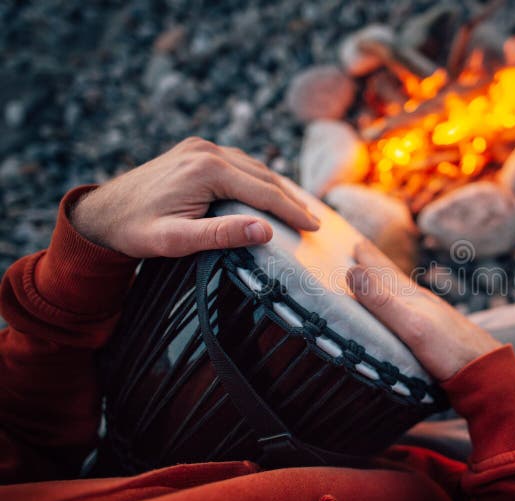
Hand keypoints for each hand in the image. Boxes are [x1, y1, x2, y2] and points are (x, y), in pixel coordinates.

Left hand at [70, 137, 319, 257]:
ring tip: (298, 208)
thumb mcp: (176, 240)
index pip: (262, 191)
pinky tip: (267, 190)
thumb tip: (267, 230)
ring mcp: (199, 147)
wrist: (101, 213)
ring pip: (252, 166)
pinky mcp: (194, 150)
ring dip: (276, 187)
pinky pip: (237, 162)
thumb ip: (221, 235)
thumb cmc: (135, 232)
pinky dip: (257, 177)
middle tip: (314, 221)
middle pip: (262, 175)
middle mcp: (206, 150)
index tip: (314, 227)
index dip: (291, 211)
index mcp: (206, 169)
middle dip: (290, 199)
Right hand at [346, 240, 501, 381]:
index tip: (355, 242)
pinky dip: (397, 302)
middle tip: (362, 249)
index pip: (383, 270)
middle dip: (375, 263)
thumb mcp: (411, 325)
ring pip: (401, 292)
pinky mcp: (435, 331)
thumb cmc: (449, 350)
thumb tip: (352, 270)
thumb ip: (382, 301)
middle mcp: (420, 301)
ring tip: (378, 276)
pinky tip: (403, 309)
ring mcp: (429, 315)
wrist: (487, 371)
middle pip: (392, 277)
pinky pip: (408, 308)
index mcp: (411, 296)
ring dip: (385, 281)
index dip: (368, 257)